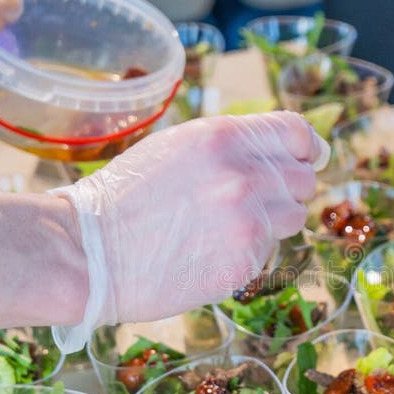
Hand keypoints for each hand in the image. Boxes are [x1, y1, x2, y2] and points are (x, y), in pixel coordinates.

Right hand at [51, 111, 329, 351]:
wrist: (88, 251)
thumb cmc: (125, 197)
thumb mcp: (178, 148)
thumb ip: (231, 147)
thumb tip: (285, 153)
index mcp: (224, 137)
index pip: (296, 132)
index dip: (305, 146)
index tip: (304, 158)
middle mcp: (244, 175)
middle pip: (303, 178)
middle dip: (286, 188)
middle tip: (256, 201)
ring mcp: (248, 220)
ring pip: (295, 216)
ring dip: (273, 221)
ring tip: (231, 227)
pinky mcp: (244, 261)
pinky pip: (269, 251)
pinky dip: (250, 251)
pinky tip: (213, 251)